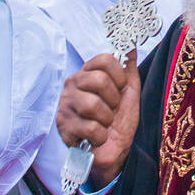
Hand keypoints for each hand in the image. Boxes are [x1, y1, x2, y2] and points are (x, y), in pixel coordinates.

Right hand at [56, 50, 140, 186]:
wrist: (115, 151)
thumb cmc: (119, 119)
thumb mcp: (129, 91)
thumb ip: (128, 67)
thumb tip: (130, 43)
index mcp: (88, 73)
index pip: (104, 59)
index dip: (119, 75)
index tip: (121, 89)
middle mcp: (73, 84)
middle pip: (99, 80)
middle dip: (114, 100)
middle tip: (111, 109)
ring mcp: (66, 105)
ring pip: (92, 105)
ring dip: (107, 119)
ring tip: (104, 123)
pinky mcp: (63, 127)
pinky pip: (89, 127)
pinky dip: (101, 136)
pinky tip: (97, 137)